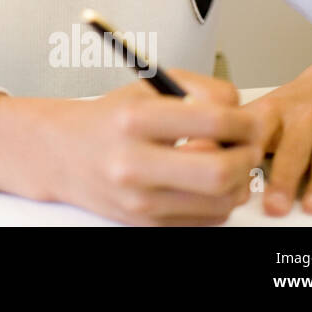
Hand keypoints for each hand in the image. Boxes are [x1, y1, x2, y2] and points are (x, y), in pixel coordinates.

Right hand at [0, 69, 263, 225]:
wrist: (61, 154)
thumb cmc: (108, 119)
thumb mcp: (147, 87)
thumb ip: (198, 89)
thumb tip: (242, 110)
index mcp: (134, 119)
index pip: (212, 121)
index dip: (245, 120)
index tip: (250, 118)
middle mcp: (133, 162)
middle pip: (220, 171)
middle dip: (247, 157)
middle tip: (248, 145)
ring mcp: (139, 199)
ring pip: (220, 202)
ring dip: (238, 182)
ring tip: (228, 161)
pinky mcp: (145, 223)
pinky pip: (206, 220)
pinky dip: (219, 201)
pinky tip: (207, 182)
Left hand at [242, 43, 311, 216]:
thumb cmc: (294, 107)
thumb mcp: (261, 112)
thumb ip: (233, 135)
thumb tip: (194, 153)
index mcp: (274, 111)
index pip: (256, 132)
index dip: (245, 154)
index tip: (233, 177)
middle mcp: (307, 117)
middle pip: (294, 147)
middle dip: (284, 177)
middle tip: (275, 205)